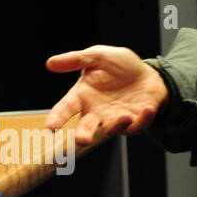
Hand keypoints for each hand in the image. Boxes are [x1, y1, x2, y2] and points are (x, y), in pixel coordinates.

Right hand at [45, 46, 168, 145]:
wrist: (146, 72)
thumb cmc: (118, 66)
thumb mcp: (98, 56)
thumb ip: (76, 59)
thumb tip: (49, 63)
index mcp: (82, 96)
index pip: (65, 109)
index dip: (57, 118)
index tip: (51, 127)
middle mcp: (96, 112)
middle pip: (86, 128)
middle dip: (83, 135)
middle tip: (83, 140)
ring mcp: (116, 118)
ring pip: (112, 129)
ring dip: (117, 125)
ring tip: (124, 117)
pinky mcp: (136, 120)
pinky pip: (138, 125)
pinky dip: (143, 119)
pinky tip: (147, 109)